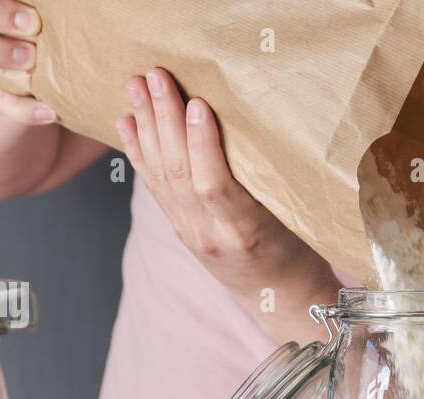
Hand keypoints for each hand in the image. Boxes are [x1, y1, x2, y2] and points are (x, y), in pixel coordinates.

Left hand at [117, 68, 336, 309]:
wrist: (277, 296)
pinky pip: (155, 186)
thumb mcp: (294, 221)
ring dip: (146, 126)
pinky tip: (126, 123)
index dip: (202, 144)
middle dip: (165, 120)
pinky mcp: (180, 227)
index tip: (198, 103)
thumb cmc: (297, 252)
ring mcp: (190, 232)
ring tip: (135, 86)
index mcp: (245, 232)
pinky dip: (138, 151)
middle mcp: (210, 234)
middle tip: (156, 77)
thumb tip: (254, 127)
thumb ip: (270, 183)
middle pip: (180, 172)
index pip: (214, 185)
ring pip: (161, 174)